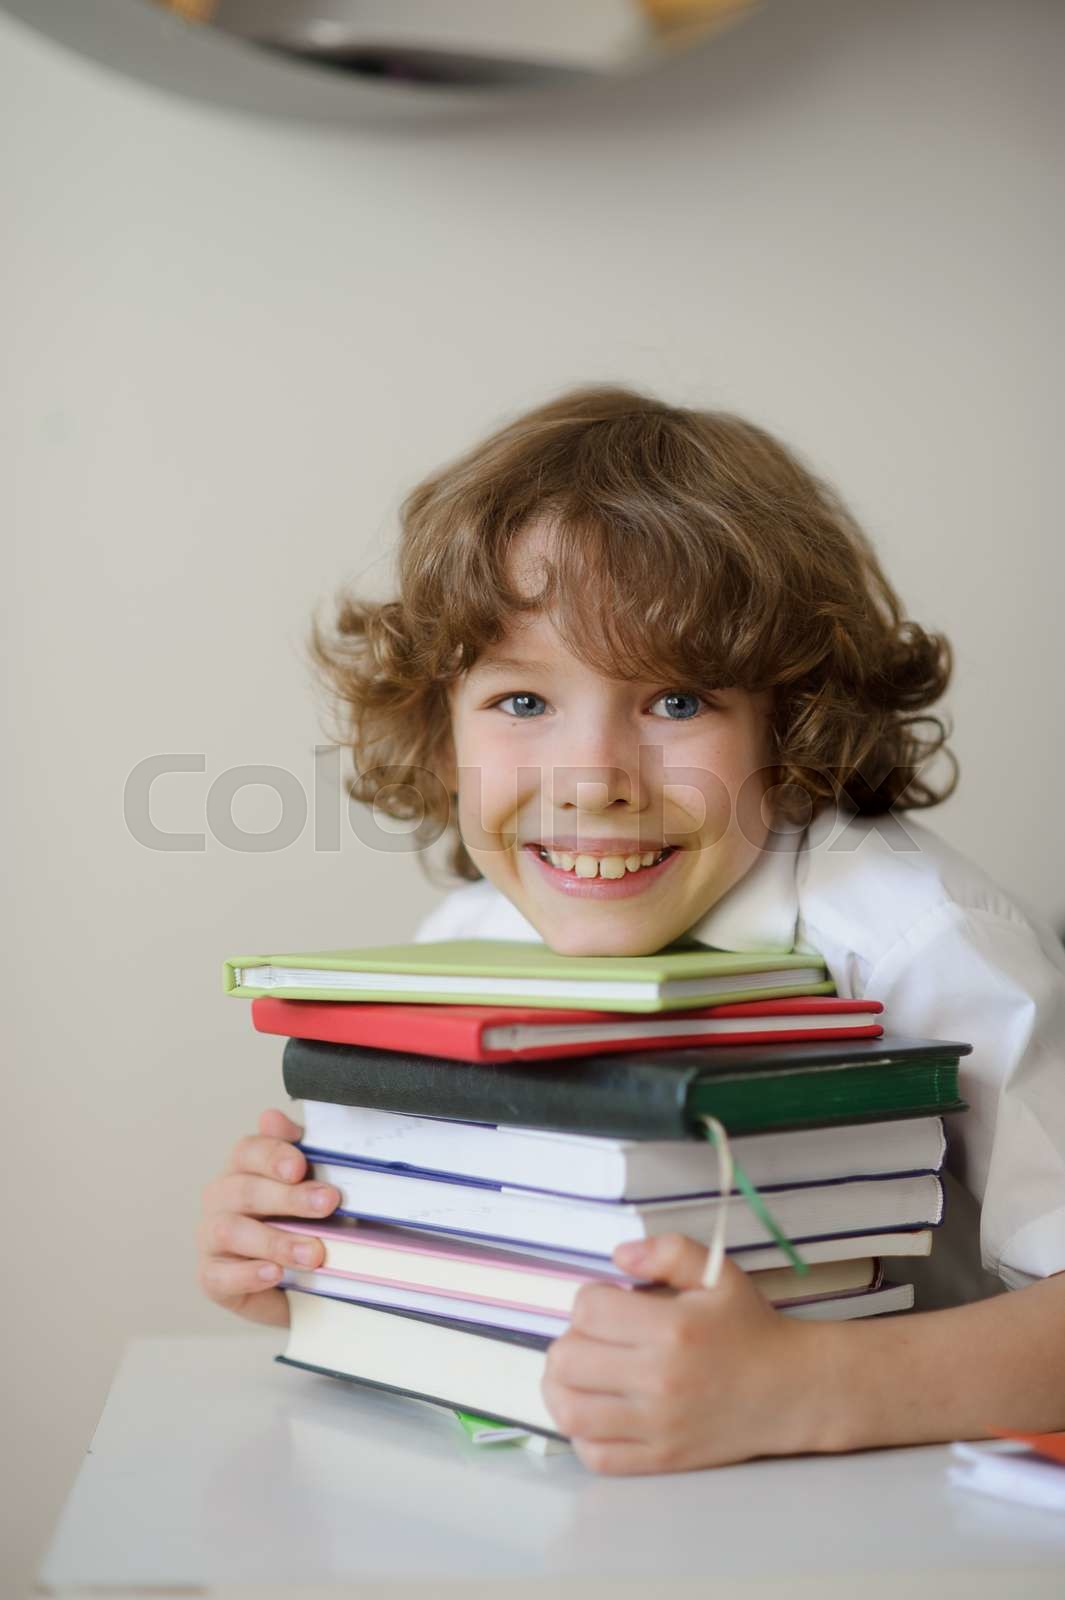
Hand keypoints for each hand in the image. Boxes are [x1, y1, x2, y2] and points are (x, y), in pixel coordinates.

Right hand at [197, 1108, 340, 1326]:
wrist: (294, 1280)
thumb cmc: (299, 1222)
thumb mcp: (307, 1185)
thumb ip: (295, 1151)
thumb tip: (272, 1116)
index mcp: (242, 1169)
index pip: (247, 1151)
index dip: (273, 1155)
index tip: (300, 1166)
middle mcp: (220, 1199)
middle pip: (244, 1190)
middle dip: (288, 1197)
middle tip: (327, 1204)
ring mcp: (210, 1238)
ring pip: (231, 1231)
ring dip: (275, 1241)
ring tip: (313, 1252)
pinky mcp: (211, 1277)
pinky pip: (221, 1276)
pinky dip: (249, 1274)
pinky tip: (275, 1273)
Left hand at [541, 1232, 819, 1474]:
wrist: (793, 1390)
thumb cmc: (750, 1327)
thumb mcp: (718, 1272)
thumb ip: (668, 1251)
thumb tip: (618, 1255)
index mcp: (672, 1328)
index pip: (587, 1309)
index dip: (591, 1298)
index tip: (611, 1303)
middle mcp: (661, 1379)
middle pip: (567, 1359)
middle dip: (570, 1340)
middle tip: (593, 1338)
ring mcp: (659, 1426)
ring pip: (570, 1410)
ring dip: (561, 1387)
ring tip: (580, 1374)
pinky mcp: (662, 1459)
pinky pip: (596, 1455)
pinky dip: (581, 1434)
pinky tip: (596, 1411)